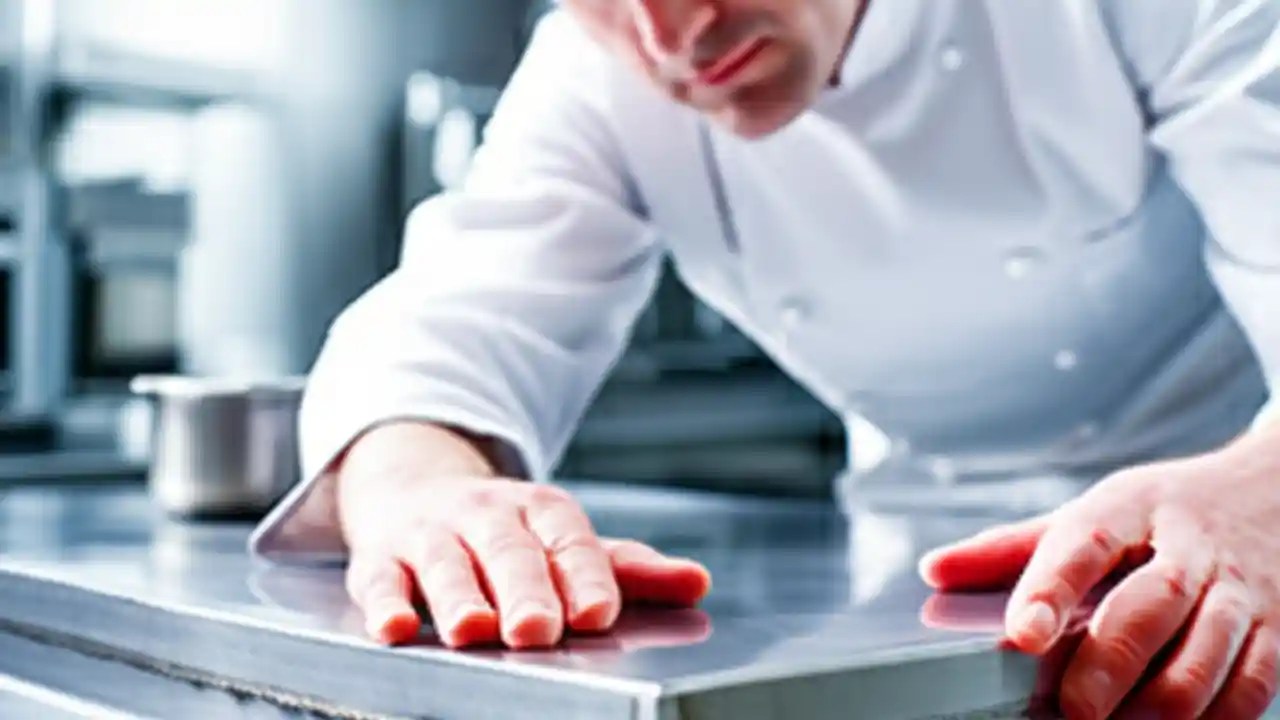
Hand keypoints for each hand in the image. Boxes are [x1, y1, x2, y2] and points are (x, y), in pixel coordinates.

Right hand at [337, 426, 710, 649]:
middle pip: (509, 552)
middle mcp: (488, 517)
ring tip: (473, 628)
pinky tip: (396, 626)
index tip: (597, 612)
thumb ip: (626, 569)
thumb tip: (697, 583)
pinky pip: (380, 576)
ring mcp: (433, 533)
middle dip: (524, 591)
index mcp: (542, 512)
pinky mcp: (382, 555)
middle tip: (538, 629)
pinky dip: (385, 601)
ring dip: (458, 595)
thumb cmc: (506, 534)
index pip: (569, 541)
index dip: (583, 576)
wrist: (415, 488)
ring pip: (446, 563)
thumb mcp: (566, 542)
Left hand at [918, 442, 1279, 718]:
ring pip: (1207, 657)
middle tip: (1071, 709)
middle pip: (1152, 606)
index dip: (1050, 589)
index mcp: (1130, 506)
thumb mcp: (1090, 514)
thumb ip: (1011, 549)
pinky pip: (1251, 686)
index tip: (1021, 636)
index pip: (1084, 542)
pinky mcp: (1277, 629)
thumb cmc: (1160, 514)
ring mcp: (1239, 589)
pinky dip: (1212, 719)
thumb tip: (934, 571)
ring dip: (1160, 705)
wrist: (1272, 494)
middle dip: (1110, 665)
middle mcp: (1189, 546)